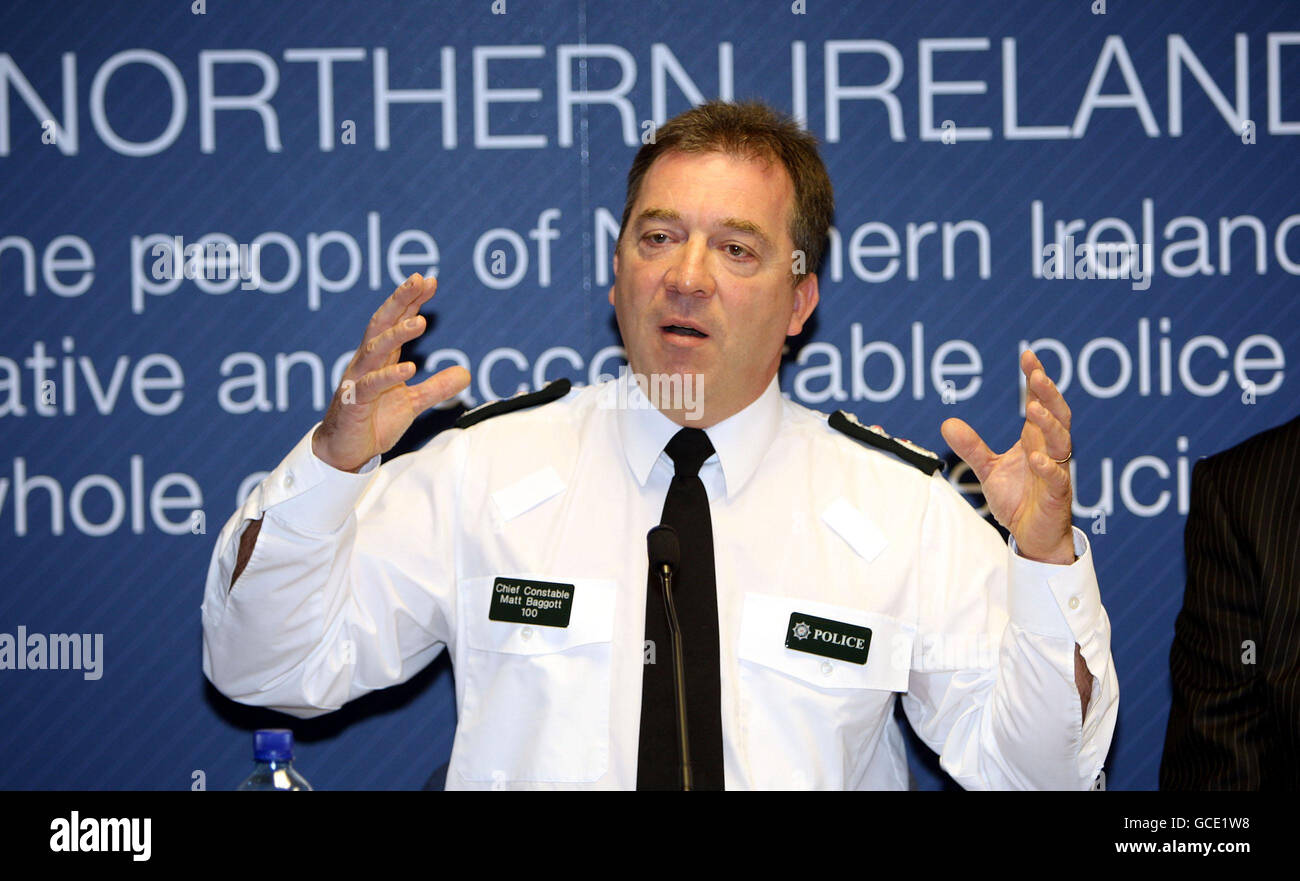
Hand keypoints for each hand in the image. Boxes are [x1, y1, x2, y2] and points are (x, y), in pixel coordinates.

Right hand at [313, 273, 470, 471]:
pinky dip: (388, 376)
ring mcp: (358, 381)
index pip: (395, 322)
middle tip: (418, 280)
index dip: (411, 301)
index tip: (429, 281)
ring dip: (396, 334)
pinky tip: (408, 368)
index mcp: (381, 360)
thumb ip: (437, 387)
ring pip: (375, 349)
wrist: (344, 452)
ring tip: (420, 323)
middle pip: (382, 324)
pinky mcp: (353, 402)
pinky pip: (370, 386)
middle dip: (400, 301)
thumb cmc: (372, 422)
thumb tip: (465, 373)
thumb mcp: (412, 403)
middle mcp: (367, 363)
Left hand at [940, 349, 1074, 563]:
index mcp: (1035, 439)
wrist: (1032, 536)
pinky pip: (1057, 478)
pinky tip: (1036, 458)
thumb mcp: (989, 469)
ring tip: (1033, 409)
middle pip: (1057, 415)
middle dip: (1049, 394)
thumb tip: (947, 422)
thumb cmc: (1018, 499)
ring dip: (1048, 424)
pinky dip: (1048, 467)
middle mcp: (1049, 450)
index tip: (1028, 356)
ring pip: (1061, 442)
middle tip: (1037, 375)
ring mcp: (1056, 471)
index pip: (1040, 402)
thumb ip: (972, 446)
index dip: (1036, 380)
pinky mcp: (1057, 495)